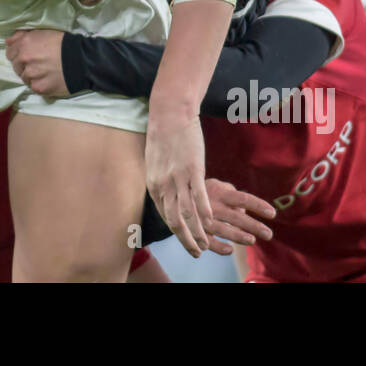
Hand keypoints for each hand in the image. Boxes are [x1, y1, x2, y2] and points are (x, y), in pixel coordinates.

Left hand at [4, 29, 67, 95]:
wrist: (82, 59)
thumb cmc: (63, 43)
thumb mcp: (43, 32)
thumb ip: (22, 35)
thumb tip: (8, 42)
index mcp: (24, 44)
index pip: (10, 53)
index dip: (18, 54)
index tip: (27, 56)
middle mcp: (24, 59)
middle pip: (16, 66)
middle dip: (24, 65)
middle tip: (38, 64)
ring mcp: (31, 75)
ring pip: (24, 78)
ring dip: (31, 76)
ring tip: (44, 72)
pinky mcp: (39, 88)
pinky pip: (34, 87)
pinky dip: (39, 84)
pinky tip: (48, 79)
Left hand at [146, 109, 211, 257]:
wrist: (170, 113)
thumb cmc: (164, 135)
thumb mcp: (154, 162)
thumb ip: (159, 180)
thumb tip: (163, 190)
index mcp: (154, 185)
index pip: (165, 216)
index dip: (177, 233)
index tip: (187, 242)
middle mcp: (163, 185)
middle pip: (174, 221)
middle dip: (186, 240)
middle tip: (197, 252)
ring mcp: (177, 178)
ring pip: (187, 213)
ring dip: (197, 232)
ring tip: (207, 244)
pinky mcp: (192, 169)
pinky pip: (199, 196)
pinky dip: (205, 212)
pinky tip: (212, 223)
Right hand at [199, 179, 274, 255]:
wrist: (169, 193)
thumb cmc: (199, 190)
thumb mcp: (213, 184)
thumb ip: (230, 191)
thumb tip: (245, 207)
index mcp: (218, 191)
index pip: (243, 198)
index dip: (258, 205)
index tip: (273, 213)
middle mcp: (211, 205)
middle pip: (237, 217)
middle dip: (254, 226)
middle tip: (269, 234)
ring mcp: (202, 218)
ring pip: (223, 230)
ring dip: (239, 237)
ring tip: (252, 241)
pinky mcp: (193, 230)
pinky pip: (208, 242)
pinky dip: (219, 248)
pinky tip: (230, 250)